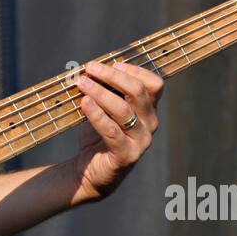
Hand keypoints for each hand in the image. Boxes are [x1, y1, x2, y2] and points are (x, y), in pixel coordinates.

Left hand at [70, 59, 162, 201]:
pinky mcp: (127, 154)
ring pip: (123, 109)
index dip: (136, 70)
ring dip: (100, 92)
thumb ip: (104, 89)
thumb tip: (90, 68)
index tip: (113, 63)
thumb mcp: (104, 108)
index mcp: (148, 109)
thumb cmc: (98, 134)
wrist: (90, 172)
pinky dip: (96, 114)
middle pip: (138, 92)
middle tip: (90, 68)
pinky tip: (84, 102)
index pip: (155, 84)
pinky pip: (111, 130)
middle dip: (112, 76)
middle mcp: (150, 123)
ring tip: (81, 82)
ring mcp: (141, 140)